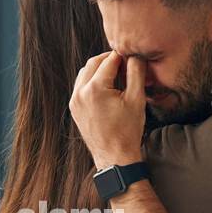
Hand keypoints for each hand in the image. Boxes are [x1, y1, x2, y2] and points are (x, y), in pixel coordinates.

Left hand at [69, 51, 145, 168]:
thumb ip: (136, 72)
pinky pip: (81, 86)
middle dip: (109, 60)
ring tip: (117, 76)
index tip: (132, 57)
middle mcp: (80, 93)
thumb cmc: (128, 131)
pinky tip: (107, 88)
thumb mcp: (137, 99)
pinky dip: (92, 81)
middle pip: (94, 63)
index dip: (122, 56)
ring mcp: (75, 101)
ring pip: (85, 73)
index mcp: (95, 89)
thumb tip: (134, 55)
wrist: (115, 157)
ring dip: (100, 69)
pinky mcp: (74, 108)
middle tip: (125, 64)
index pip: (109, 60)